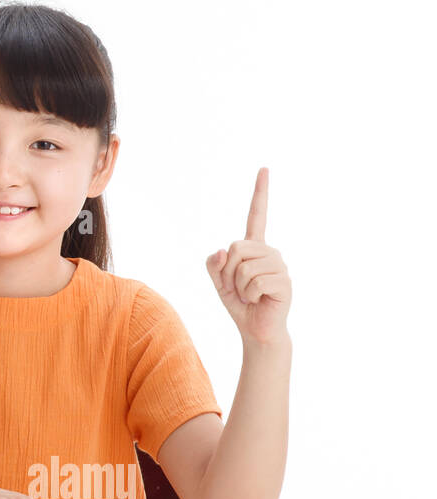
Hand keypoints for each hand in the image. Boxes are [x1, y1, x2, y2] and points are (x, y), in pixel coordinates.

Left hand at [205, 167, 291, 346]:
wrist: (257, 329)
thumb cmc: (240, 304)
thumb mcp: (219, 282)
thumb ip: (214, 264)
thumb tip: (222, 250)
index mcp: (254, 248)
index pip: (256, 215)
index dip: (260, 192)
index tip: (264, 168)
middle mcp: (270, 252)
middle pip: (235, 248)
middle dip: (227, 272)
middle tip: (239, 288)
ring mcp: (279, 266)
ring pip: (243, 267)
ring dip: (238, 286)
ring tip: (250, 296)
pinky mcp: (284, 282)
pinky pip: (253, 283)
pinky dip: (249, 295)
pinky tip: (259, 301)